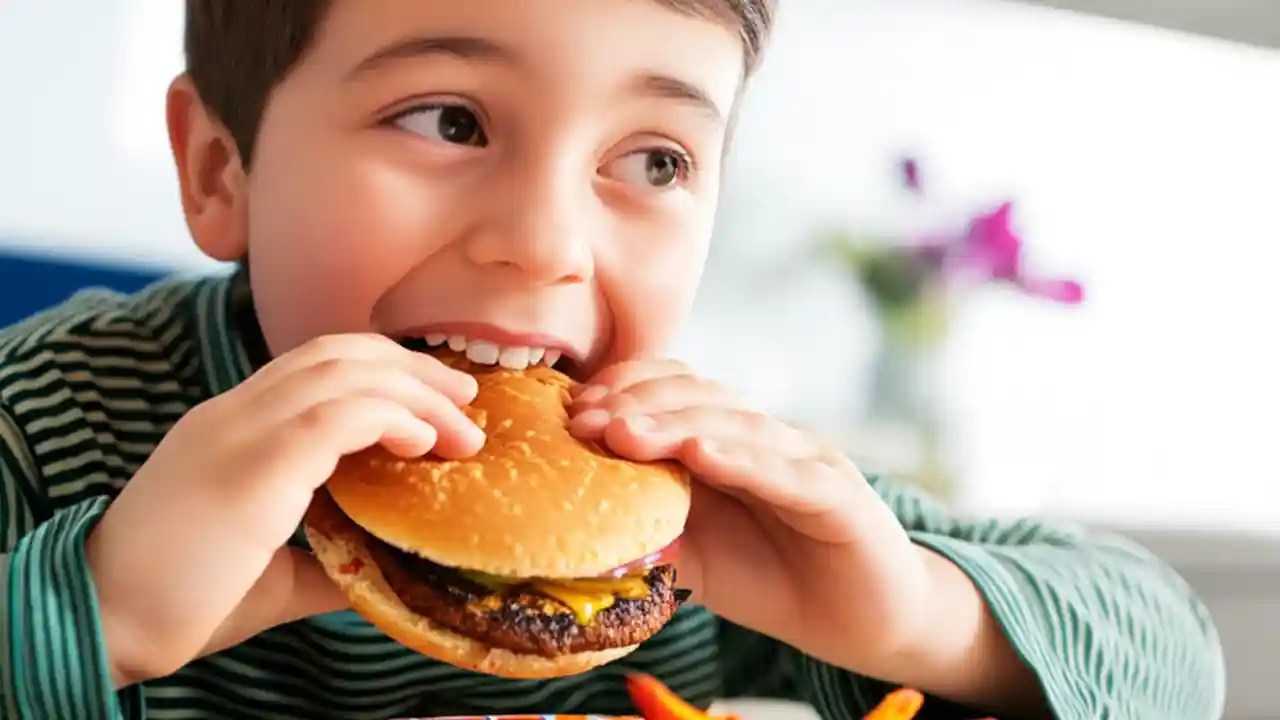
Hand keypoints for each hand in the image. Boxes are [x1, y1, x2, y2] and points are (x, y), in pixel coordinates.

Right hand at [85, 334, 483, 685]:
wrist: (99, 619)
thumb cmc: (178, 604)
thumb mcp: (272, 571)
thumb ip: (330, 557)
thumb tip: (392, 566)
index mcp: (231, 428)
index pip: (314, 366)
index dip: (382, 371)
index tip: (434, 402)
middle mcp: (234, 414)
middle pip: (338, 353)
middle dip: (411, 368)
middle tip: (466, 399)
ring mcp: (240, 430)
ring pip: (346, 372)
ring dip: (417, 393)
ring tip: (464, 428)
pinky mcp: (254, 463)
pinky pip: (339, 414)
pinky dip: (393, 418)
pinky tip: (423, 444)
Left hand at [567, 359, 935, 669]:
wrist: (859, 620)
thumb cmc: (769, 577)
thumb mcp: (692, 556)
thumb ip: (646, 535)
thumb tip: (578, 533)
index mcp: (725, 438)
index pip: (674, 389)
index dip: (624, 391)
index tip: (572, 414)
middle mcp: (764, 436)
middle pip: (699, 397)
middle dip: (637, 403)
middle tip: (586, 421)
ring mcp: (804, 459)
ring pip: (738, 425)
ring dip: (677, 425)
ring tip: (624, 433)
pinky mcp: (837, 495)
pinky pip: (786, 473)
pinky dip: (743, 460)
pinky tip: (702, 456)